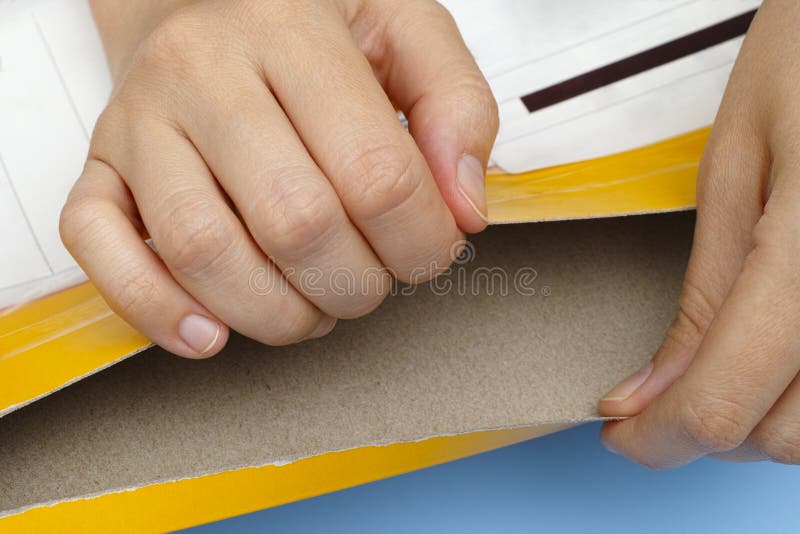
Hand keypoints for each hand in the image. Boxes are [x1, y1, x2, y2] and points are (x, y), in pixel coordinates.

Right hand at [60, 0, 497, 357]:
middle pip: (294, 223)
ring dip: (276, 313)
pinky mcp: (100, 166)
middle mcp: (203, 72)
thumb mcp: (404, 28)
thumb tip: (463, 210)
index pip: (375, 174)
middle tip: (372, 280)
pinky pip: (98, 246)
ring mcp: (139, 122)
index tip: (428, 249)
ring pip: (203, 251)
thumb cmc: (303, 20)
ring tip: (313, 307)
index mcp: (291, 31)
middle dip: (355, 286)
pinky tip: (210, 334)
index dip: (421, 242)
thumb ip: (457, 108)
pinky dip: (155, 310)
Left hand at [599, 0, 799, 467]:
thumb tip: (652, 387)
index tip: (619, 431)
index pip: (726, 400)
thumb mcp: (737, 163)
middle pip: (784, 437)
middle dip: (705, 429)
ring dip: (761, 421)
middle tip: (658, 392)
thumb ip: (705, 288)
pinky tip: (776, 353)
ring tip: (718, 370)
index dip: (658, 437)